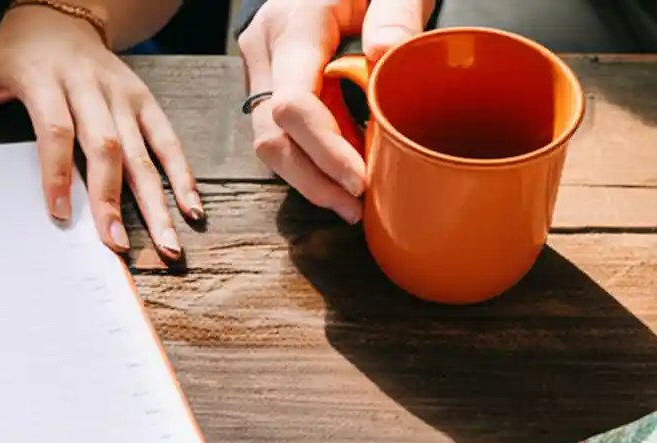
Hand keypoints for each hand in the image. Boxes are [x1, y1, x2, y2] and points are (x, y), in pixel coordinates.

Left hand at [0, 5, 201, 260]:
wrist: (59, 10)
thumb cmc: (11, 51)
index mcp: (42, 79)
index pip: (55, 130)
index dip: (58, 173)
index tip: (60, 215)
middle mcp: (89, 85)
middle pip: (105, 146)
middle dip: (112, 198)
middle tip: (114, 245)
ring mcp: (121, 93)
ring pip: (142, 150)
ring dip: (155, 200)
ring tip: (166, 245)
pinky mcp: (143, 100)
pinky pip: (167, 139)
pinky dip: (181, 174)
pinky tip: (190, 209)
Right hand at [238, 0, 430, 222]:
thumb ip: (395, 13)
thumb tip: (386, 54)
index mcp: (293, 24)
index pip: (293, 103)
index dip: (323, 151)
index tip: (359, 181)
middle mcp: (265, 50)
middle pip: (271, 134)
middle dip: (313, 179)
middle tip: (355, 208)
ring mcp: (261, 70)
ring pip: (270, 142)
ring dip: (310, 178)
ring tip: (352, 203)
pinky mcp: (269, 86)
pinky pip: (282, 134)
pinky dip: (311, 160)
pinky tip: (343, 174)